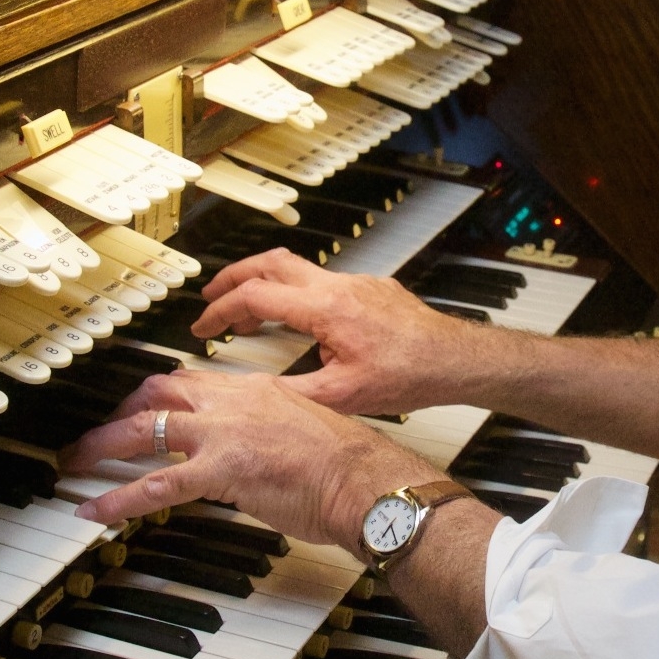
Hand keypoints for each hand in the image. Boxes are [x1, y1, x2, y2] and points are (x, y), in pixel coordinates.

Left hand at [61, 369, 440, 549]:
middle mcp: (231, 402)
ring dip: (103, 446)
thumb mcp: (300, 429)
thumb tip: (248, 452)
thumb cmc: (346, 464)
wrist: (363, 478)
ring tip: (76, 462)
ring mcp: (222, 434)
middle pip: (158, 394)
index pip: (191, 381)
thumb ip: (265, 432)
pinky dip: (118, 498)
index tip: (139, 407)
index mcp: (253, 388)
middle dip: (120, 411)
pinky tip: (96, 510)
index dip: (156, 394)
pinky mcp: (220, 471)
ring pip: (144, 430)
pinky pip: (155, 484)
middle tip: (97, 431)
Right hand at [191, 248, 499, 415]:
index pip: (257, 296)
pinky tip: (299, 320)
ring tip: (249, 312)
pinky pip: (323, 280)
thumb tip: (254, 396)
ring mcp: (357, 282)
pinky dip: (297, 293)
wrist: (454, 359)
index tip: (203, 325)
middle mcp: (339, 286)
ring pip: (298, 268)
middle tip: (212, 297)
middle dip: (233, 277)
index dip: (221, 310)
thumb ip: (293, 393)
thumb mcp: (342, 396)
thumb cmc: (410, 374)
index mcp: (325, 309)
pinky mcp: (372, 288)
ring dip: (266, 284)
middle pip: (270, 262)